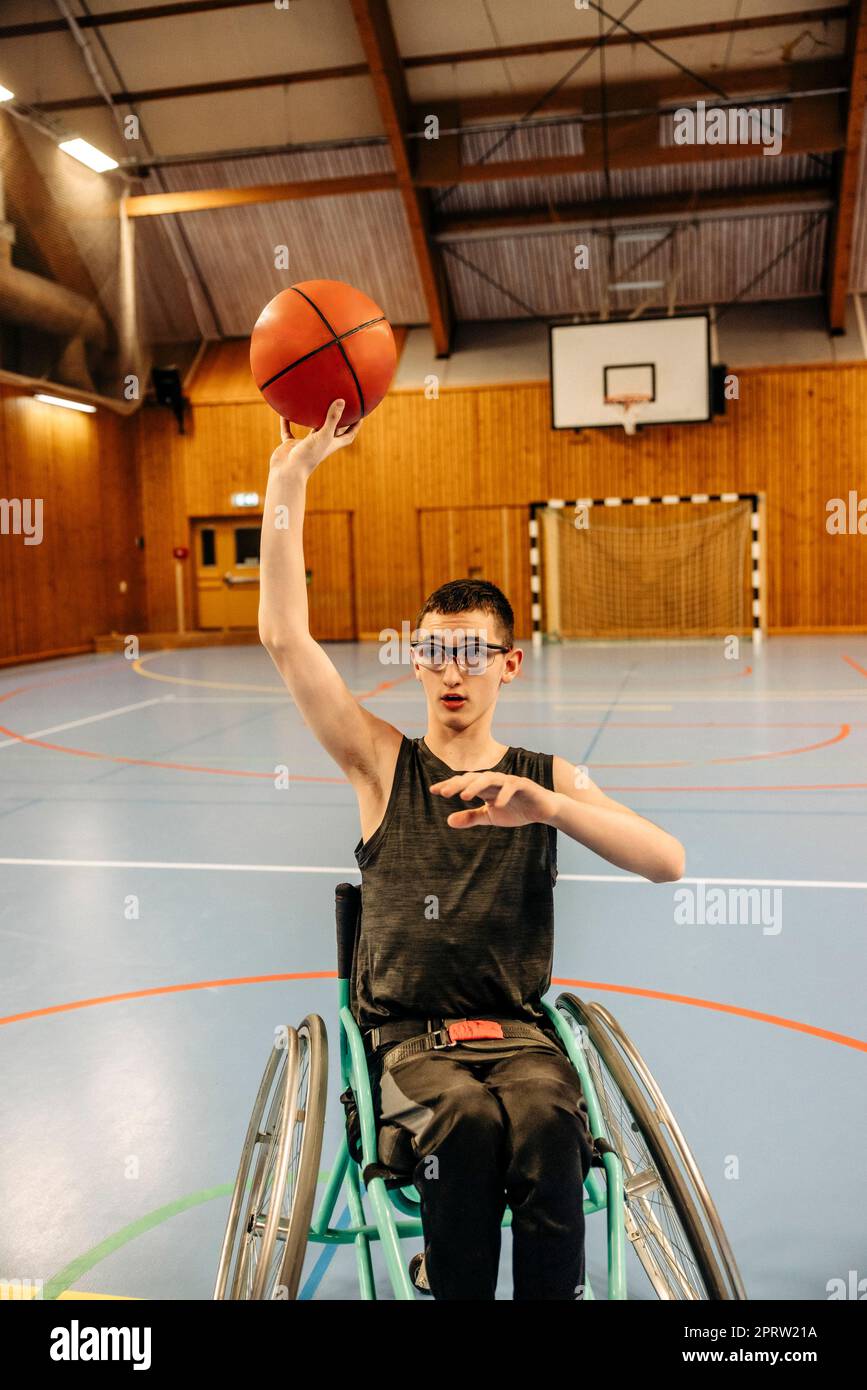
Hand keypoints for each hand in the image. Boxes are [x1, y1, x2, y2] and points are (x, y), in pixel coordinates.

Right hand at [269, 398, 360, 479]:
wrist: (288, 472)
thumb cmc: (308, 456)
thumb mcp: (323, 435)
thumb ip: (332, 418)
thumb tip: (342, 400)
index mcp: (331, 445)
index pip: (348, 436)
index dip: (355, 426)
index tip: (360, 414)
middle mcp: (320, 444)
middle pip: (332, 431)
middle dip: (337, 420)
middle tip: (339, 404)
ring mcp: (305, 445)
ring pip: (310, 430)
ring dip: (312, 419)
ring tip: (313, 404)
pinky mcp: (291, 445)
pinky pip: (288, 431)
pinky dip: (286, 423)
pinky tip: (283, 412)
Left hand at [429, 772, 558, 828]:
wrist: (543, 809)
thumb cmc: (516, 810)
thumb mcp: (490, 817)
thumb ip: (471, 817)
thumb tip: (448, 821)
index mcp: (485, 788)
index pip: (464, 783)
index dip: (449, 786)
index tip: (433, 790)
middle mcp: (494, 781)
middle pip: (473, 778)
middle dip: (457, 784)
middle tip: (442, 793)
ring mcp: (509, 781)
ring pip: (490, 778)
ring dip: (476, 786)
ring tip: (464, 796)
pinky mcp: (524, 785)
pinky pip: (512, 786)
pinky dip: (504, 794)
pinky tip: (496, 804)